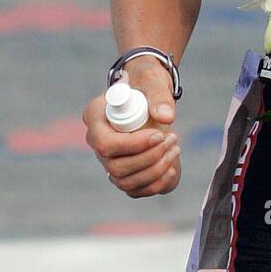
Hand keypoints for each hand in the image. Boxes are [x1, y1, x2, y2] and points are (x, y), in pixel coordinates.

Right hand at [83, 59, 180, 197]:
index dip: (133, 145)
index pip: (105, 143)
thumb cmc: (148, 83)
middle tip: (172, 140)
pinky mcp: (123, 171)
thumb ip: (160, 96)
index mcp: (95, 116)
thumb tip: (166, 117)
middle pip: (115, 167)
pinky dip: (155, 185)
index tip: (159, 135)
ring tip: (175, 149)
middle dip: (149, 158)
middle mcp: (96, 141)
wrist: (150, 93)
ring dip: (154, 171)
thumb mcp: (153, 81)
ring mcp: (108, 159)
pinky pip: (134, 190)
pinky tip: (172, 170)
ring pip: (124, 181)